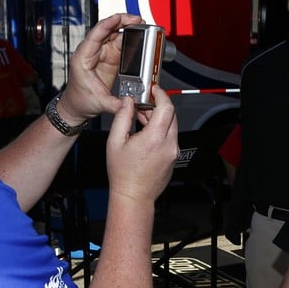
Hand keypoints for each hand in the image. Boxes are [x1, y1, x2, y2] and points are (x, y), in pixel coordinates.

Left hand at [57, 13, 143, 123]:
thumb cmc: (80, 100)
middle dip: (122, 21)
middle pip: (107, 29)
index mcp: (83, 57)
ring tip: (140, 25)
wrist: (77, 105)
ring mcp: (100, 53)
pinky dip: (129, 37)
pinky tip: (138, 34)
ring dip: (126, 27)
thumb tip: (130, 102)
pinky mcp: (108, 57)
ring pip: (113, 34)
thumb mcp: (99, 103)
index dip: (108, 24)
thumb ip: (115, 103)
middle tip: (137, 19)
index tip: (120, 17)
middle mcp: (91, 51)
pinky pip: (119, 43)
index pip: (95, 34)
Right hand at [104, 85, 177, 203]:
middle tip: (142, 106)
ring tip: (140, 121)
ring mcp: (173, 152)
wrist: (134, 197)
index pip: (166, 107)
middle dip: (157, 107)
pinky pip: (170, 138)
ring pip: (171, 126)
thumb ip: (122, 117)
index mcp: (155, 138)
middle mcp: (168, 144)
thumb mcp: (115, 141)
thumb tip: (128, 102)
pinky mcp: (173, 158)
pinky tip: (146, 134)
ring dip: (158, 119)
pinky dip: (161, 131)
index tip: (154, 90)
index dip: (161, 94)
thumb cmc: (123, 174)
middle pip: (170, 115)